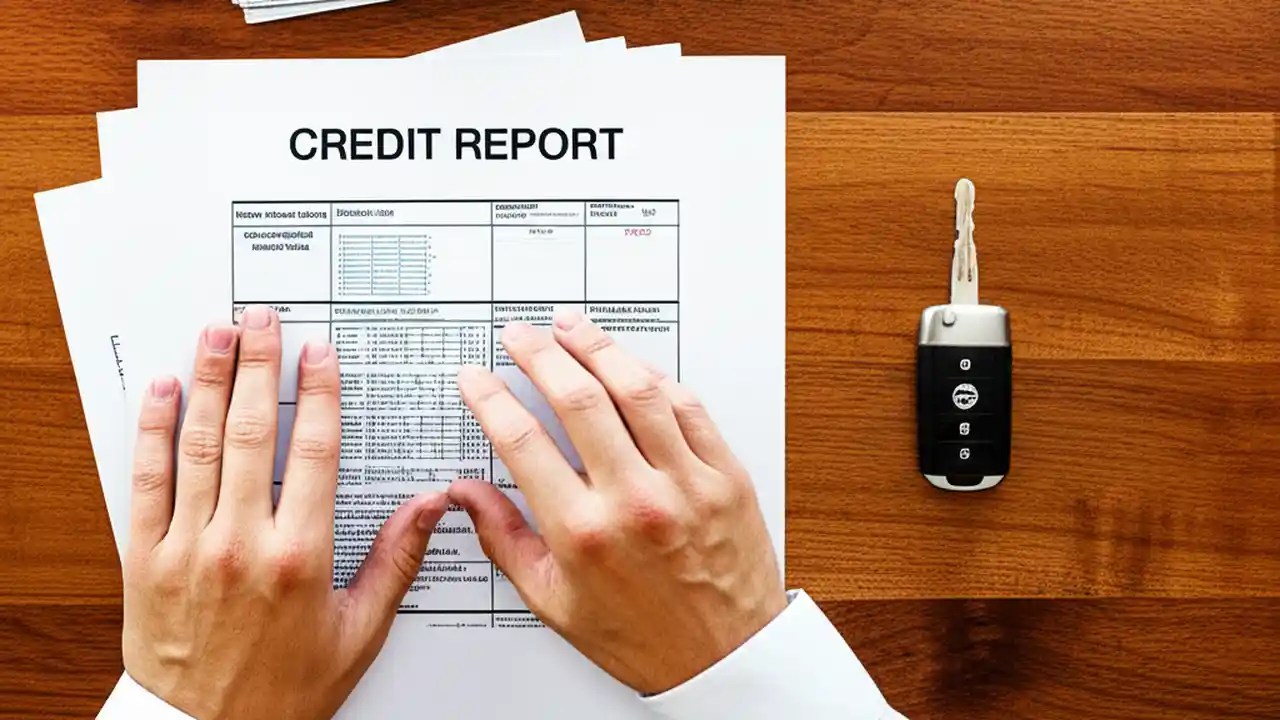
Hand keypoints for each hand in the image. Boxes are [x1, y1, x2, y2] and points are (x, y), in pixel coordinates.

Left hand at [123, 306, 447, 719]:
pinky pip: (147, 482)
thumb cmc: (283, 691)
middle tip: (262, 320)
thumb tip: (433, 505)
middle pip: (250, 431)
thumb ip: (397, 561)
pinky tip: (162, 391)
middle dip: (257, 365)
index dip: (316, 392)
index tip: (318, 354)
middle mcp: (241, 543)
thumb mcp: (359, 633)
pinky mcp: (144, 560)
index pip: (311, 451)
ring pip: (197, 445)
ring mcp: (187, 548)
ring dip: (205, 380)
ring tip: (215, 333)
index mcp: (299, 557)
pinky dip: (152, 431)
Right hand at [450, 312, 786, 694]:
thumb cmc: (643, 637)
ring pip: (636, 389)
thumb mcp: (554, 603)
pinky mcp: (724, 476)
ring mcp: (685, 483)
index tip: (477, 379)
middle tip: (520, 335)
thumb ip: (504, 539)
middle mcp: (635, 501)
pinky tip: (630, 362)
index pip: (522, 441)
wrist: (726, 658)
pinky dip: (655, 376)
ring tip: (570, 328)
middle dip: (540, 354)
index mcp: (583, 533)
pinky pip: (688, 407)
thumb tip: (465, 494)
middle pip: (578, 398)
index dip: (491, 398)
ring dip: (597, 347)